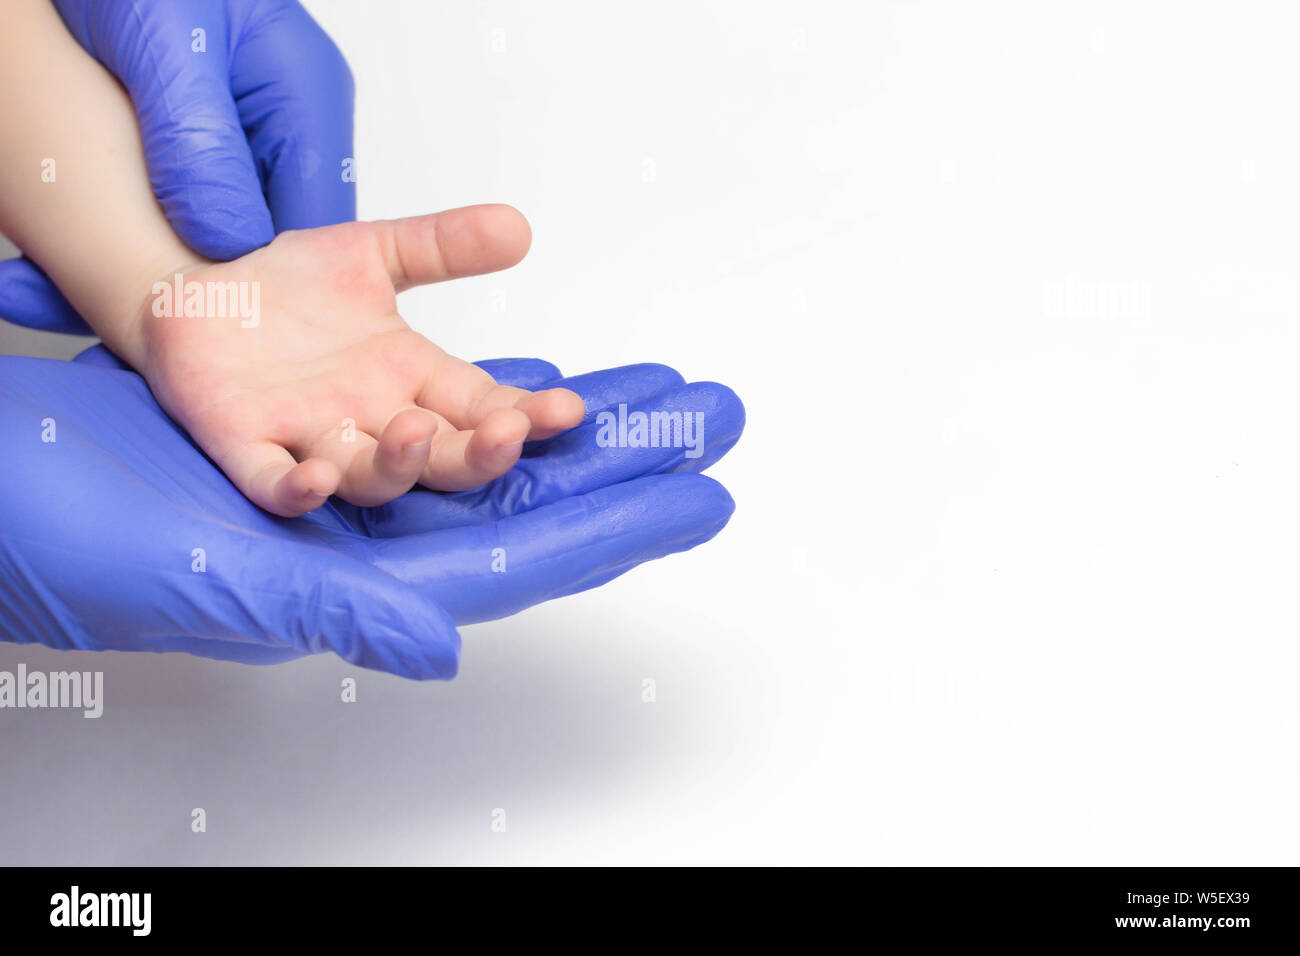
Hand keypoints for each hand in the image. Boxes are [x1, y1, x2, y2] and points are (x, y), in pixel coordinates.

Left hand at [0, 0, 351, 332]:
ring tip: (57, 293)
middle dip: (189, 286)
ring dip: (134, 267)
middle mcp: (281, 127)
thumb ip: (199, 142)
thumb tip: (226, 242)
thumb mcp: (164, 41)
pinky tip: (45, 261)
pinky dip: (101, 237)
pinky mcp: (190, 146)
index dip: (259, 286)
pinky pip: (161, 209)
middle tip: (123, 328)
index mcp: (304, 100)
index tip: (194, 324)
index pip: (312, 227)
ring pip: (205, 234)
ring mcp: (238, 139)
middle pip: (261, 242)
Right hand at [0, 348, 743, 678]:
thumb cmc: (87, 545)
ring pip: (489, 442)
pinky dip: (482, 388)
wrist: (10, 478)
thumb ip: (340, 609)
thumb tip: (446, 648)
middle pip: (536, 490)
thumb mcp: (219, 583)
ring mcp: (350, 476)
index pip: (531, 550)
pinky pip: (419, 403)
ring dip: (572, 415)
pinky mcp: (317, 430)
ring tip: (643, 386)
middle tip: (710, 414)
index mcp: (371, 578)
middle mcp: (376, 531)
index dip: (624, 520)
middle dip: (628, 453)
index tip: (705, 491)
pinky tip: (528, 381)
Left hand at [129, 203, 583, 514]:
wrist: (194, 290)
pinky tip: (317, 479)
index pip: (482, 407)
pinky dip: (299, 489)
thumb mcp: (372, 252)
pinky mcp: (248, 446)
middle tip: (509, 432)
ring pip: (372, 477)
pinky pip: (276, 484)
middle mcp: (373, 419)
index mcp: (411, 378)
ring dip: (399, 463)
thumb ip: (442, 245)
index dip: (526, 415)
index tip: (569, 409)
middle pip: (442, 457)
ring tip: (415, 429)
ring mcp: (313, 438)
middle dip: (479, 452)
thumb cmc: (286, 285)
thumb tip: (520, 226)